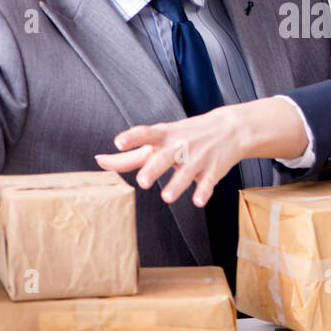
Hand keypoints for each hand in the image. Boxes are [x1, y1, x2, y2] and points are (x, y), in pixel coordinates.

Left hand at [95, 97, 307, 206]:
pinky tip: (198, 202)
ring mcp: (198, 157)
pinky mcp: (213, 170)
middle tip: (143, 181)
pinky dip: (204, 191)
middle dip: (154, 168)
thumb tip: (100, 161)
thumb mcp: (159, 141)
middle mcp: (180, 145)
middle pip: (165, 156)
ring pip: (187, 172)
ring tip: (166, 197)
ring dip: (177, 184)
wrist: (230, 129)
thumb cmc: (185, 136)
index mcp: (164, 136)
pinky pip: (208, 182)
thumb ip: (129, 155)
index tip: (118, 142)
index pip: (145, 134)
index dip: (131, 138)